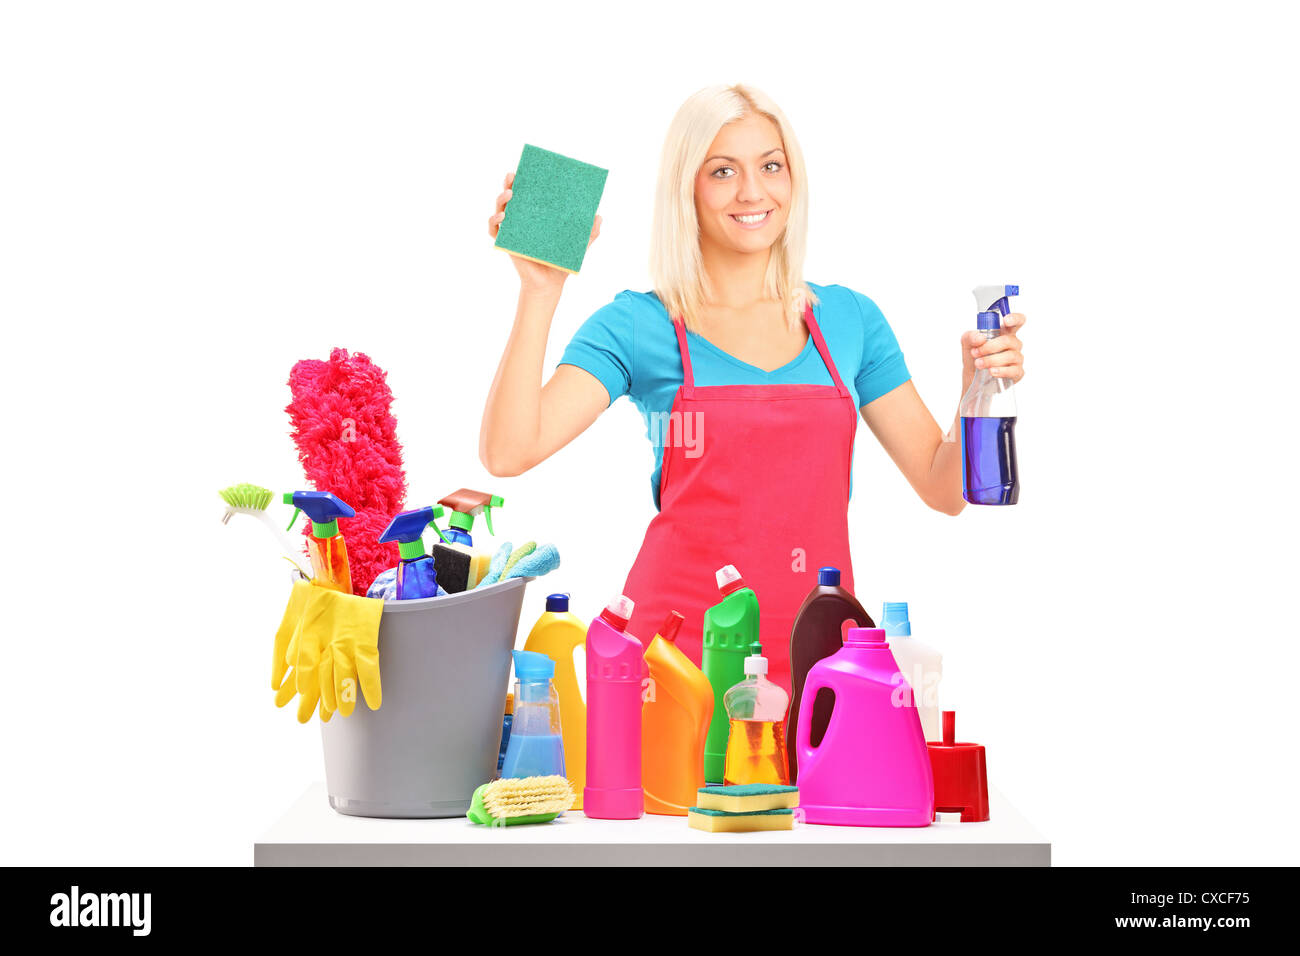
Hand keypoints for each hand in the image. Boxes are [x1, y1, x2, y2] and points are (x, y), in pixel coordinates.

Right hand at [489, 171, 601, 294]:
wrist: (550, 284)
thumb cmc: (562, 262)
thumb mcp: (579, 245)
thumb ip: (590, 232)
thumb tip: (599, 215)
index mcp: (537, 215)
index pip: (529, 193)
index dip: (526, 179)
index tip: (527, 169)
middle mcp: (522, 219)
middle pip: (511, 196)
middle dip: (509, 183)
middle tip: (513, 176)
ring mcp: (512, 230)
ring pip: (500, 209)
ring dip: (501, 199)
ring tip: (510, 194)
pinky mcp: (506, 243)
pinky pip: (494, 230)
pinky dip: (494, 221)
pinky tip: (502, 217)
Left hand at [962, 313, 1025, 384]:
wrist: (971, 378)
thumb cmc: (974, 357)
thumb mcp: (967, 344)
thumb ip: (971, 337)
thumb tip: (980, 338)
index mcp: (1004, 333)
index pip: (1017, 321)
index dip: (1015, 318)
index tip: (1006, 321)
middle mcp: (1013, 344)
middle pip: (1008, 340)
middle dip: (989, 347)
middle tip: (976, 353)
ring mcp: (1017, 358)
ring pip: (1010, 355)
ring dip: (991, 360)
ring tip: (978, 364)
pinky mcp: (1017, 372)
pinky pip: (1014, 370)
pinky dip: (1001, 371)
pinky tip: (992, 371)